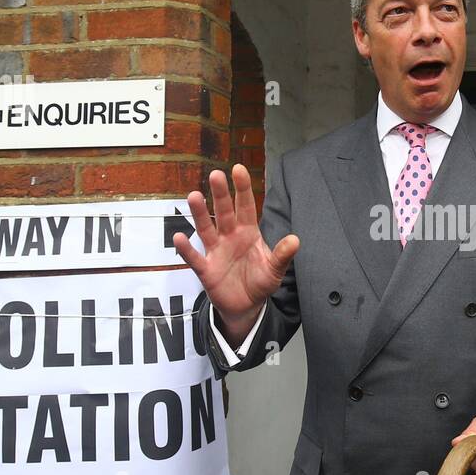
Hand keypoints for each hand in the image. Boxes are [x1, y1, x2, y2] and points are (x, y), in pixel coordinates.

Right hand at [173, 164, 299, 322]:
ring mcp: (216, 251)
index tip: (238, 169)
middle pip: (224, 212)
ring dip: (200, 214)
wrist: (246, 306)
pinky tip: (180, 236)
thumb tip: (295, 239)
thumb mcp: (274, 270)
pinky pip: (194, 257)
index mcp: (248, 233)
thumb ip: (282, 255)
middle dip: (220, 194)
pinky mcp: (206, 269)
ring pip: (206, 229)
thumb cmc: (259, 282)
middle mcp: (230, 237)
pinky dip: (187, 249)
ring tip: (194, 196)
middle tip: (216, 174)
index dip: (242, 188)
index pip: (245, 206)